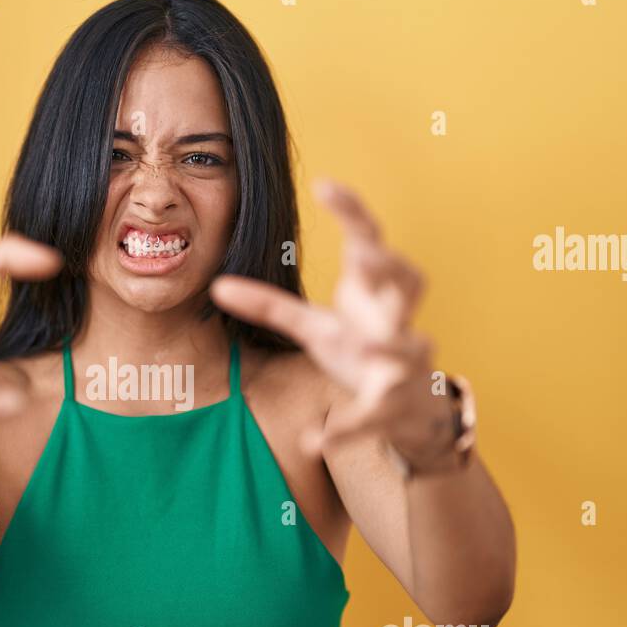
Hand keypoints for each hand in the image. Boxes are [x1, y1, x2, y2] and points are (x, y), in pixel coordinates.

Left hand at [209, 177, 457, 473]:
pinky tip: (313, 442)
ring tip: (367, 346)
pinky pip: (372, 415)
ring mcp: (402, 360)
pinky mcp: (394, 405)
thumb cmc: (361, 351)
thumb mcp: (313, 328)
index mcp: (372, 293)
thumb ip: (269, 305)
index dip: (353, 212)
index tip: (324, 184)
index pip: (370, 240)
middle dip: (389, 268)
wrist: (409, 411)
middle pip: (407, 281)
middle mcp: (394, 320)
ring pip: (408, 345)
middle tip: (365, 256)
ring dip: (389, 345)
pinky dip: (346, 429)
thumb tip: (217, 285)